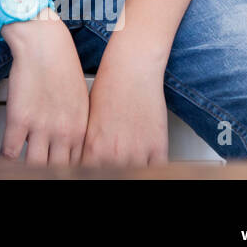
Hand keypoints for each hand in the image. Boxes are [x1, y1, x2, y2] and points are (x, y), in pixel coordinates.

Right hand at [0, 10, 89, 166]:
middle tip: (40, 171)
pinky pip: (9, 152)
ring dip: (27, 169)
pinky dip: (5, 159)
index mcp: (80, 128)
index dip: (68, 170)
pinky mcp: (18, 119)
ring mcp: (40, 127)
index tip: (60, 171)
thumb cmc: (60, 64)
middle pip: (58, 169)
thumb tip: (67, 142)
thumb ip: (75, 125)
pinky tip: (5, 160)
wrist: (42, 42)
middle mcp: (62, 131)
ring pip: (34, 166)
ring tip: (21, 170)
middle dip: (49, 172)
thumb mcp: (79, 99)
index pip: (78, 164)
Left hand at [80, 51, 168, 166]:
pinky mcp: (158, 147)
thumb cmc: (108, 89)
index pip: (89, 174)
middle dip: (113, 172)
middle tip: (116, 166)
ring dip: (132, 170)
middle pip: (113, 177)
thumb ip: (91, 148)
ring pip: (135, 176)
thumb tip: (89, 165)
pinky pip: (157, 170)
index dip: (90, 173)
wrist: (131, 69)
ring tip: (130, 162)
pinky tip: (147, 164)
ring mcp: (136, 152)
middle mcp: (113, 154)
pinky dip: (152, 170)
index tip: (93, 172)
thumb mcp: (90, 122)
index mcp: (93, 148)